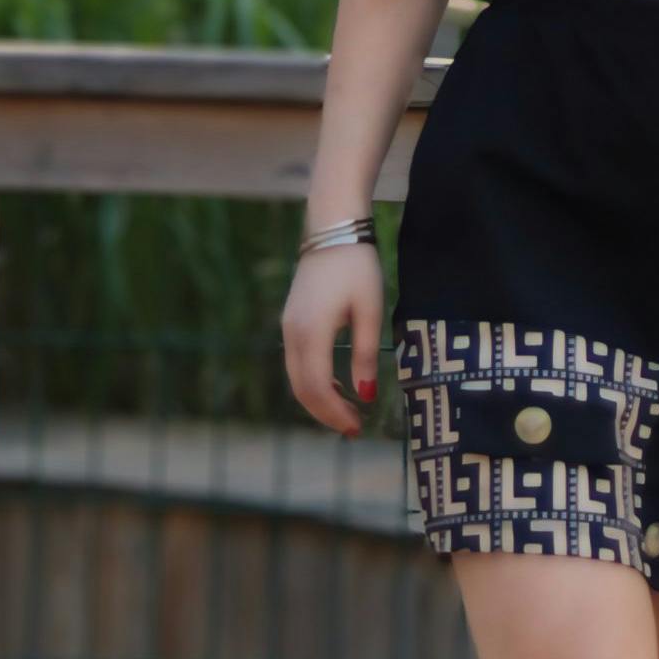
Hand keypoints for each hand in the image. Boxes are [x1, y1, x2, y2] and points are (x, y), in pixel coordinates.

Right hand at [281, 239, 384, 436]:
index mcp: (312, 332)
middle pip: (302, 389)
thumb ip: (365, 354)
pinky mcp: (291, 322)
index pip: (318, 387)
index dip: (336, 413)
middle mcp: (293, 333)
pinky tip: (337, 385)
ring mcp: (288, 327)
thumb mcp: (371, 311)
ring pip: (296, 378)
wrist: (332, 230)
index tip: (358, 427)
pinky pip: (296, 362)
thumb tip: (365, 394)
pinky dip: (313, 381)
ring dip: (319, 400)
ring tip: (347, 412)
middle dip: (326, 413)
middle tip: (353, 428)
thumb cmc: (357, 267)